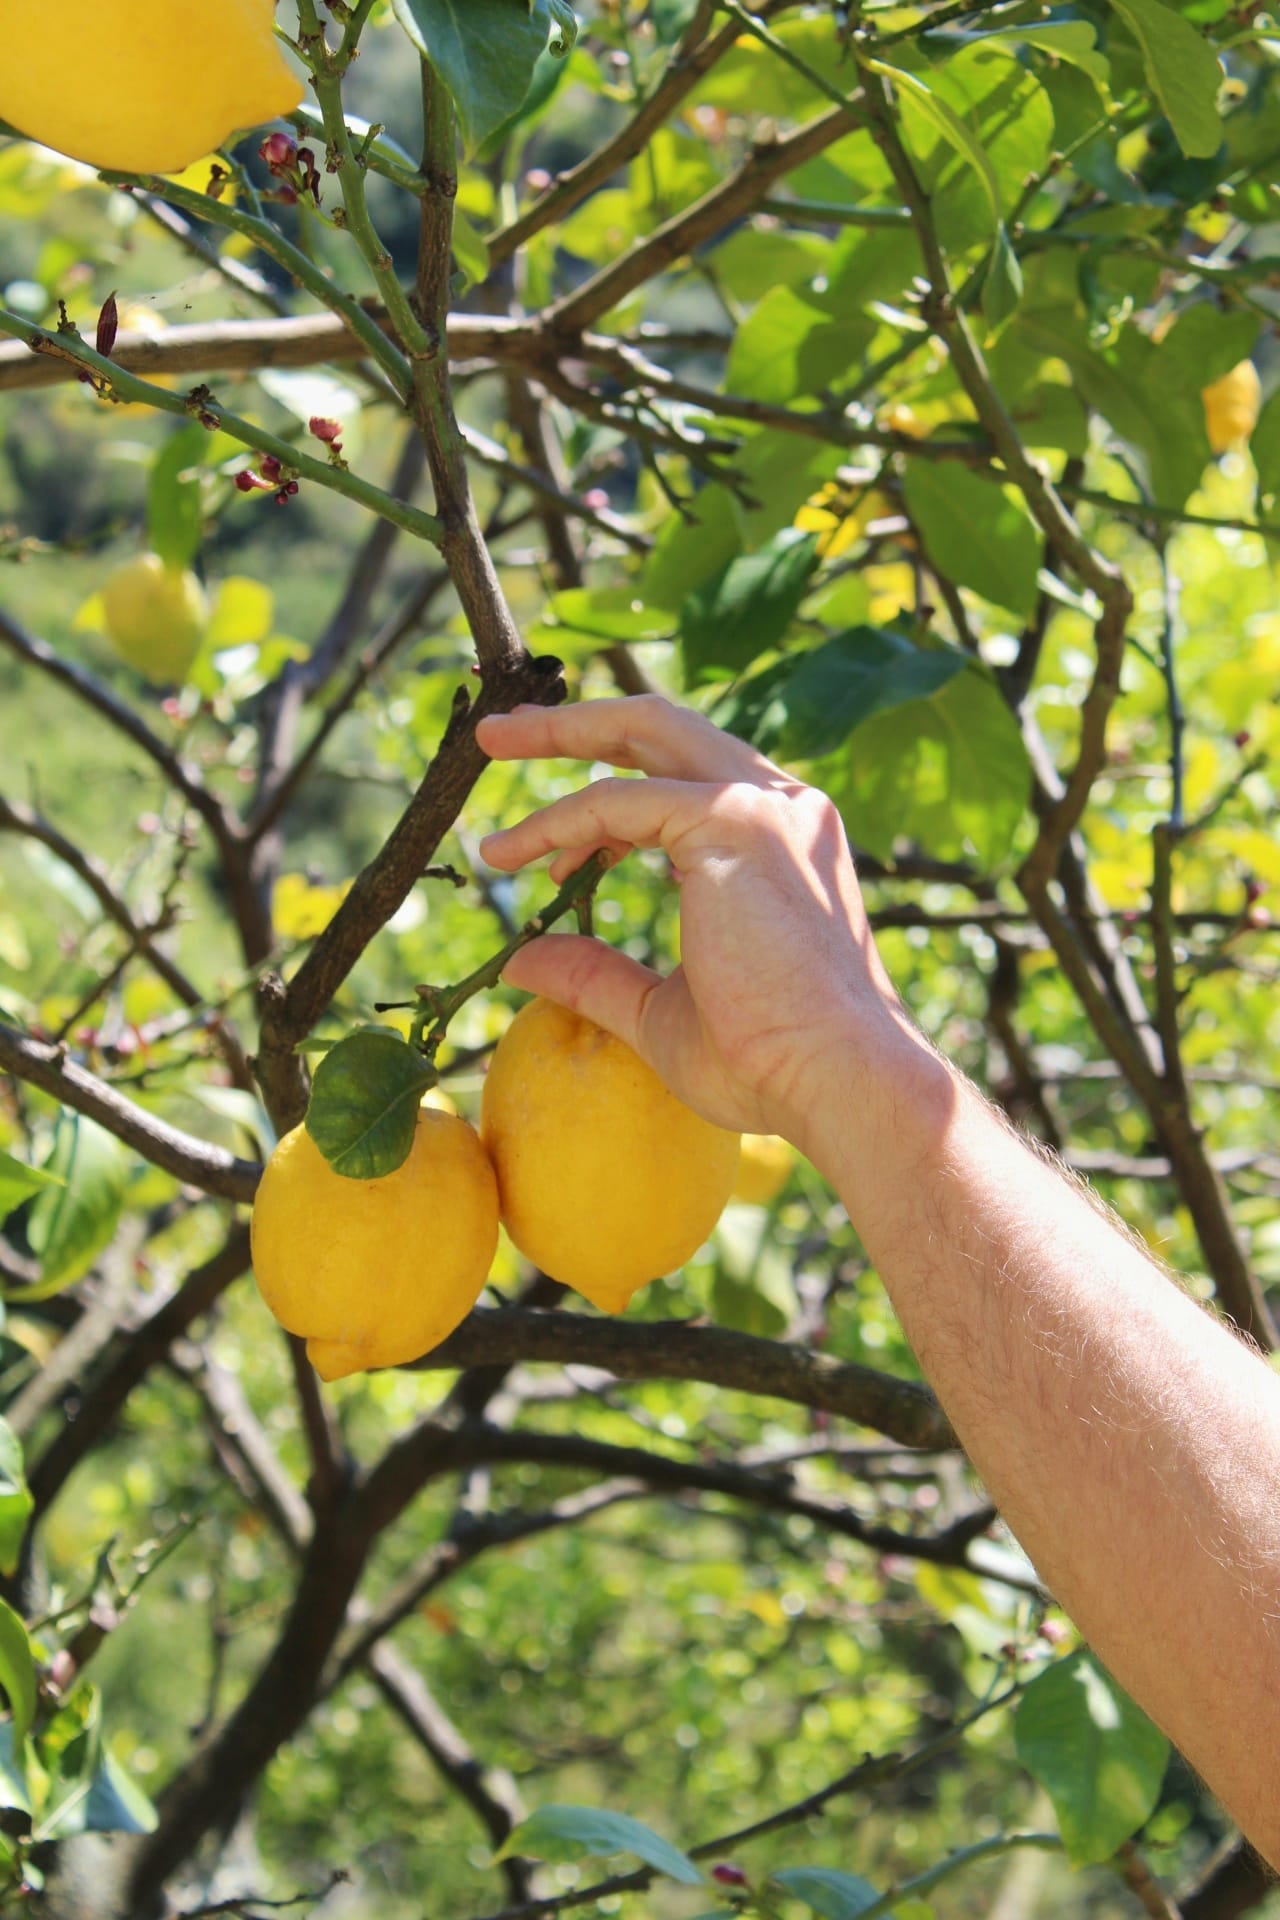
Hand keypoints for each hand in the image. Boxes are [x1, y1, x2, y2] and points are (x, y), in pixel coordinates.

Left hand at [475, 695, 907, 1145]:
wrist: (834, 1081)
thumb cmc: (766, 1062)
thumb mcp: (660, 1012)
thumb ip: (598, 976)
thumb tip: (521, 960)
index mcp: (779, 842)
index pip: (686, 779)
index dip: (609, 794)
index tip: (547, 848)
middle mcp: (781, 807)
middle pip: (666, 728)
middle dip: (579, 722)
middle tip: (500, 732)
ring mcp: (764, 807)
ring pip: (645, 732)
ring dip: (561, 732)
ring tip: (491, 741)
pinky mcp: (735, 821)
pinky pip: (620, 801)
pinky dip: (559, 821)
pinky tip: (510, 855)